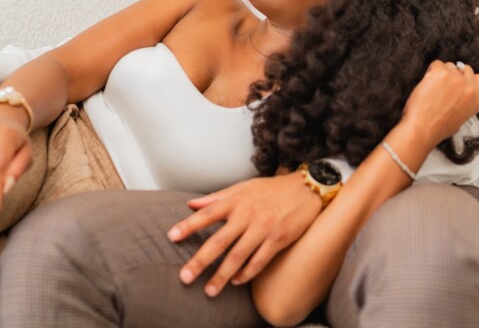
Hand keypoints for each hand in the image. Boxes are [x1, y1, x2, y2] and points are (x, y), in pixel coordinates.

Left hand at [167, 173, 322, 296]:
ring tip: (209, 291)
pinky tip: (236, 282)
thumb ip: (217, 197)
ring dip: (222, 275)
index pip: (207, 213)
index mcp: (236, 200)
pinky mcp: (279, 239)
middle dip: (200, 261)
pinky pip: (260, 260)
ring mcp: (264, 228)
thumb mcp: (244, 187)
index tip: (171, 237)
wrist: (307, 188)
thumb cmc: (272, 189)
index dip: (188, 225)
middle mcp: (248, 214)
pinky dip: (247, 273)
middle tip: (184, 277)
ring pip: (238, 256)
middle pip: (219, 241)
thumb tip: (191, 205)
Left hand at [401, 60, 478, 148]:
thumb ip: (466, 101)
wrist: (423, 128)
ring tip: (433, 88)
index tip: (459, 82)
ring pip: (450, 66)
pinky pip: (436, 64)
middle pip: (465, 69)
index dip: (467, 79)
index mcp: (478, 99)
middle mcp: (470, 88)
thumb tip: (460, 91)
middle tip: (443, 85)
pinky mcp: (441, 73)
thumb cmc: (438, 127)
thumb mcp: (462, 117)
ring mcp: (456, 78)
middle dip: (455, 75)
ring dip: (442, 73)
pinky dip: (430, 71)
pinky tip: (427, 84)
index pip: (478, 78)